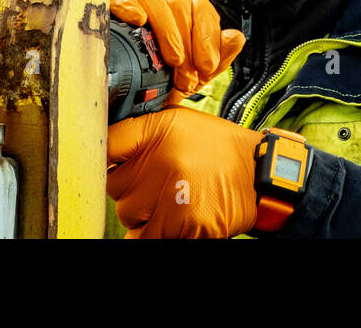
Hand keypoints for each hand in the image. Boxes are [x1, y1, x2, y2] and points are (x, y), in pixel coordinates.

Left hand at [107, 107, 264, 238]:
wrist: (258, 175)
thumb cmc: (216, 148)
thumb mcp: (179, 123)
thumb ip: (142, 132)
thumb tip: (102, 143)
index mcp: (159, 129)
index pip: (107, 143)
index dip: (102, 153)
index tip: (106, 159)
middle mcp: (161, 160)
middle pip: (113, 185)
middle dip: (130, 186)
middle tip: (157, 181)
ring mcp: (170, 196)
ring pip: (127, 214)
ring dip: (141, 212)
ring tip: (171, 198)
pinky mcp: (180, 226)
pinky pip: (144, 236)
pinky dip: (153, 231)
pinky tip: (173, 216)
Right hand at [109, 0, 245, 105]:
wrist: (110, 76)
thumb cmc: (150, 69)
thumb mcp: (185, 70)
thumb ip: (214, 56)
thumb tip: (237, 37)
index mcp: (180, 4)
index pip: (201, 8)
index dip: (207, 38)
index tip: (206, 68)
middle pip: (180, 2)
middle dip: (188, 43)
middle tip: (186, 78)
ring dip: (167, 28)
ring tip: (171, 59)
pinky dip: (128, 3)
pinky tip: (136, 20)